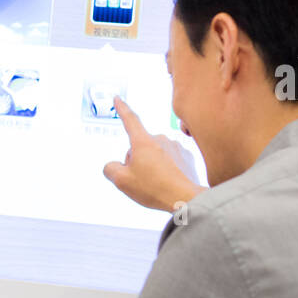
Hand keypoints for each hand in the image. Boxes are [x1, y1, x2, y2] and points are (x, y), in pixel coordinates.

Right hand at [102, 97, 205, 211]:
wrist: (186, 198)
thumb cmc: (154, 188)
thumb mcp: (121, 181)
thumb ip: (110, 169)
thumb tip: (113, 165)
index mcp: (143, 141)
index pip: (130, 120)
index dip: (122, 109)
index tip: (118, 99)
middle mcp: (161, 139)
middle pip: (140, 147)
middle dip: (136, 161)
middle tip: (140, 180)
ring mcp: (175, 147)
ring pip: (155, 155)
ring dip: (151, 166)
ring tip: (156, 184)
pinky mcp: (187, 156)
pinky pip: (170, 161)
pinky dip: (166, 171)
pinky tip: (168, 183)